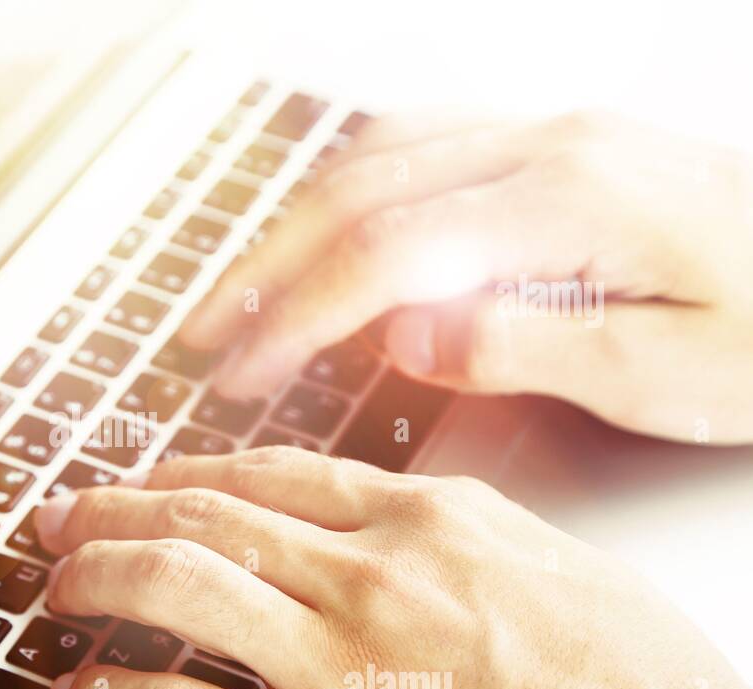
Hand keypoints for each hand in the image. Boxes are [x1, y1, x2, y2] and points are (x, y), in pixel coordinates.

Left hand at [34, 447, 752, 688]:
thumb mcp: (548, 570)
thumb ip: (447, 539)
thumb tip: (375, 524)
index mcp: (430, 524)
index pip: (269, 476)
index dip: (182, 475)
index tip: (142, 483)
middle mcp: (377, 582)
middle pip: (205, 518)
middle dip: (112, 512)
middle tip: (62, 520)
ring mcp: (347, 673)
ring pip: (180, 592)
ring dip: (98, 583)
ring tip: (57, 589)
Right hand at [182, 112, 752, 443]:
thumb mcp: (670, 371)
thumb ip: (526, 345)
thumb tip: (401, 333)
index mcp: (571, 199)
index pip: (384, 254)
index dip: (295, 317)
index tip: (241, 373)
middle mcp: (549, 144)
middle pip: (358, 190)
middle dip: (265, 269)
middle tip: (203, 334)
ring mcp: (552, 132)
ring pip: (379, 156)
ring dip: (295, 223)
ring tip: (244, 290)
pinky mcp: (558, 143)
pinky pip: (424, 143)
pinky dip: (352, 189)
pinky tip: (328, 229)